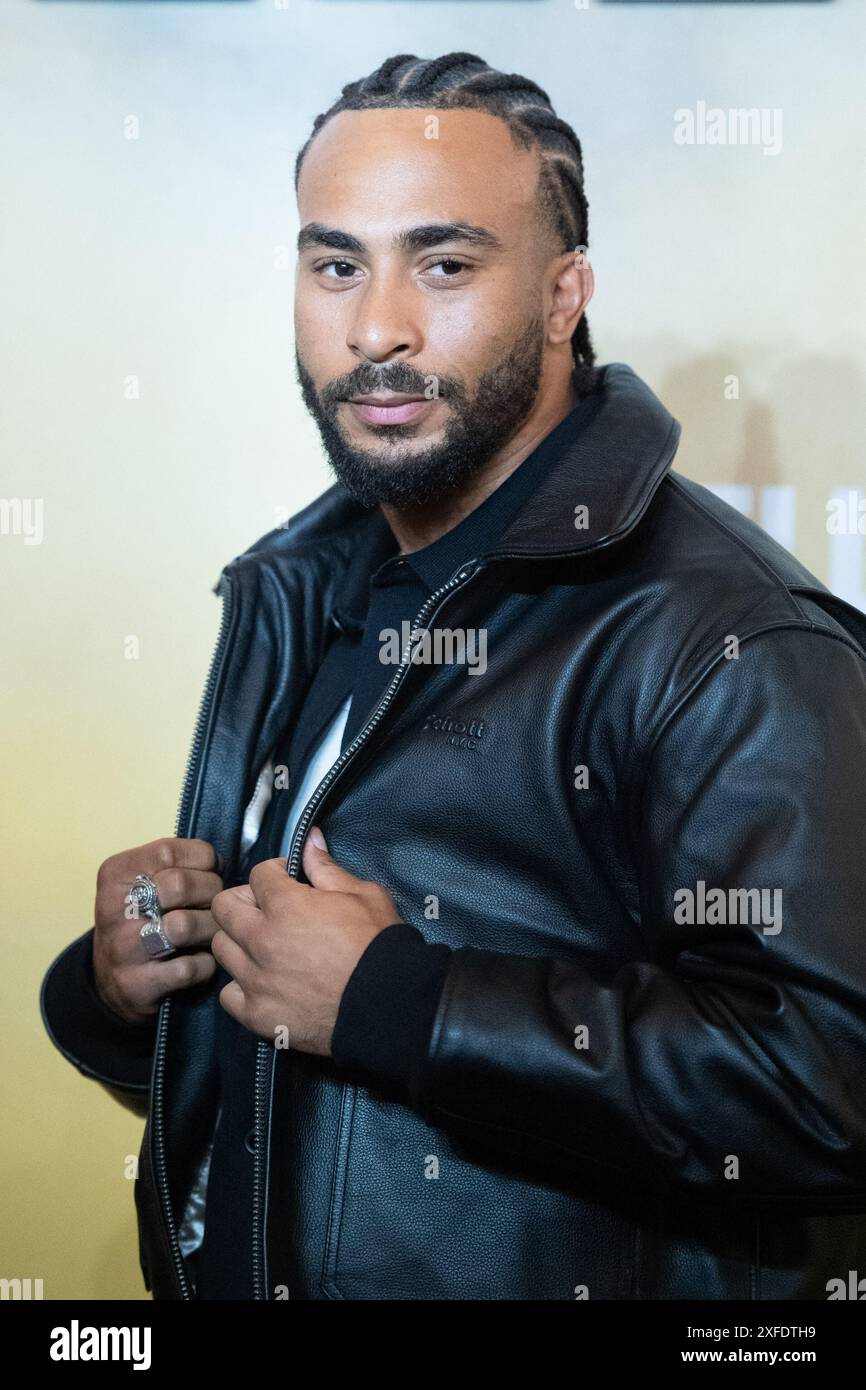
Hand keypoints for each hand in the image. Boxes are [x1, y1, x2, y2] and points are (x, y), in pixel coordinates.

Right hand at [92, 837, 222, 1025]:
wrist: (113, 982)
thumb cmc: (144, 922)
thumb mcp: (148, 883)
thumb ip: (180, 865)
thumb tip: (223, 862)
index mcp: (116, 874)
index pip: (168, 852)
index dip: (202, 861)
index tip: (208, 873)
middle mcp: (112, 908)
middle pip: (179, 885)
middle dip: (210, 893)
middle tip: (213, 905)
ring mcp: (122, 949)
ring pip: (184, 925)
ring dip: (209, 929)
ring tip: (209, 933)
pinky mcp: (135, 985)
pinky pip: (190, 967)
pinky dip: (205, 965)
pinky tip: (199, 961)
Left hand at [210, 827, 401, 1055]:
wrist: (389, 1004)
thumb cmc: (379, 945)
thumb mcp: (363, 895)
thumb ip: (327, 868)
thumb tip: (309, 839)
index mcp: (285, 905)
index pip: (257, 874)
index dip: (276, 873)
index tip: (290, 881)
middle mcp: (261, 940)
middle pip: (224, 907)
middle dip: (245, 900)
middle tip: (270, 909)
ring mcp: (256, 980)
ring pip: (221, 949)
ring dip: (240, 942)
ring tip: (266, 948)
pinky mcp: (257, 1014)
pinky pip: (228, 994)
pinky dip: (242, 987)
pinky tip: (264, 983)